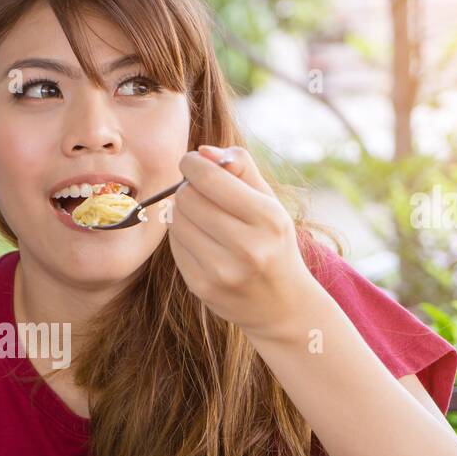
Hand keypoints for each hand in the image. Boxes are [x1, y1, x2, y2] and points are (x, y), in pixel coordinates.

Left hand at [167, 144, 319, 337]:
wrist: (282, 304)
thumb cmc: (273, 242)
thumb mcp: (270, 202)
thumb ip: (241, 168)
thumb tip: (202, 151)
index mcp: (267, 218)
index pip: (207, 178)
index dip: (192, 164)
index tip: (193, 163)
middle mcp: (246, 247)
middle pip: (186, 198)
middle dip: (188, 189)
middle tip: (200, 193)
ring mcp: (221, 271)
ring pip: (176, 222)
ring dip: (183, 213)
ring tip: (203, 219)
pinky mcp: (201, 287)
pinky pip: (174, 247)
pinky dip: (183, 237)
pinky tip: (202, 241)